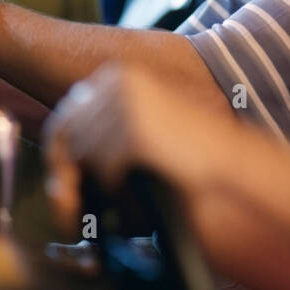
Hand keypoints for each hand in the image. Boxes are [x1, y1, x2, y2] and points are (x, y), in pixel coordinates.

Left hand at [43, 64, 224, 237]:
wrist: (231, 162)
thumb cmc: (187, 156)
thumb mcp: (137, 134)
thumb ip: (98, 140)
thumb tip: (57, 170)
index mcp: (117, 76)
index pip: (64, 119)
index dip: (61, 159)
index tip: (68, 190)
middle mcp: (115, 81)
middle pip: (65, 138)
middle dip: (68, 180)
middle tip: (77, 213)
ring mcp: (124, 103)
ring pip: (84, 157)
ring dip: (102, 187)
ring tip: (134, 196)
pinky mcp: (134, 129)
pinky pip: (105, 171)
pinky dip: (121, 191)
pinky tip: (148, 189)